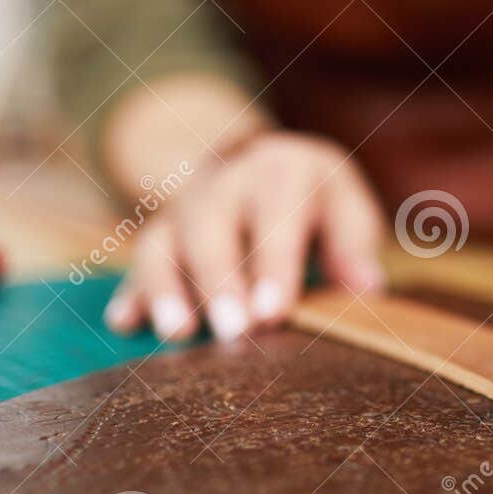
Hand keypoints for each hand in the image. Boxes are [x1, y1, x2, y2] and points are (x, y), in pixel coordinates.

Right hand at [104, 131, 385, 340]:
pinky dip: (131, 290)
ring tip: (178, 333)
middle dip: (219, 280)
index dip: (274, 265)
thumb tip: (367, 288)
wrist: (267, 160)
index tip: (273, 314)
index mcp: (280, 171)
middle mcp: (225, 181)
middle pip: (211, 225)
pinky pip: (140, 258)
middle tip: (233, 332)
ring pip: (164, 239)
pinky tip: (125, 323)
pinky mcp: (160, 230)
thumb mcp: (346, 207)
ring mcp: (185, 205)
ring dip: (167, 286)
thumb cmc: (317, 198)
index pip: (275, 215)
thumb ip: (353, 246)